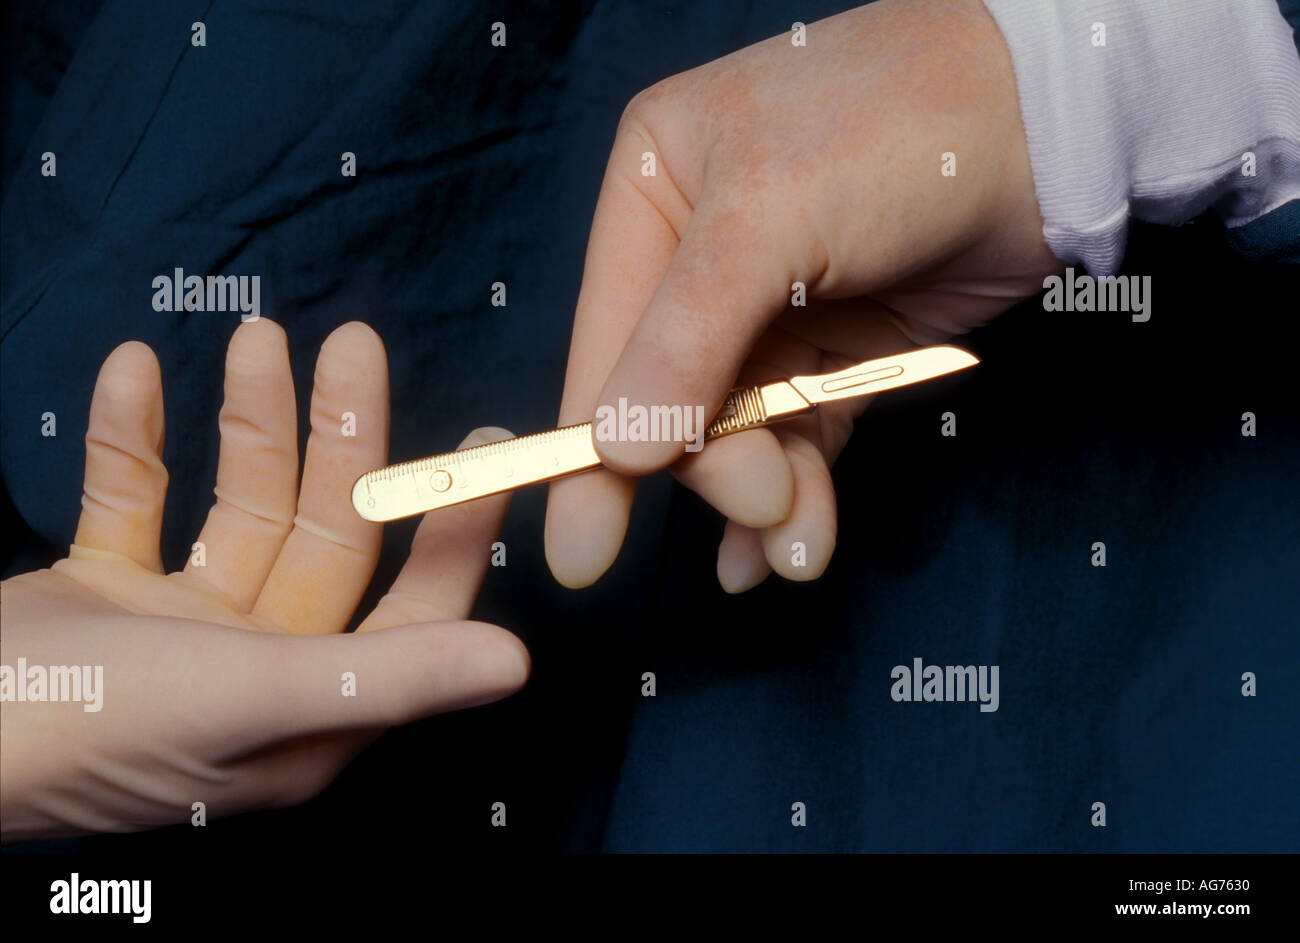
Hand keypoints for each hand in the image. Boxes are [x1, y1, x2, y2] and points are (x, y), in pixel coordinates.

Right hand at [0, 320, 527, 841]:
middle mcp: (261, 663)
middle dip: (342, 436)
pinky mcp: (103, 593)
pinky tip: (131, 369)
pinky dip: (132, 437)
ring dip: (248, 420)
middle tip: (356, 341)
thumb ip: (392, 675)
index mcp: (316, 702)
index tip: (491, 440)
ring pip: (240, 504)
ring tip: (257, 333)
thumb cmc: (103, 726)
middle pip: (328, 534)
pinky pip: (132, 499)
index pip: (415, 605)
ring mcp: (180, 626)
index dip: (458, 527)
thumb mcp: (259, 695)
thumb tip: (518, 663)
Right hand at [544, 0, 1058, 591]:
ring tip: (801, 547)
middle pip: (673, 400)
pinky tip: (789, 549)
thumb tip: (616, 451)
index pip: (606, 342)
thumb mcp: (772, 216)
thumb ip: (688, 337)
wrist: (1055, 123)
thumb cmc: (898, 130)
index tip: (582, 551)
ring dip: (767, 499)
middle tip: (768, 500)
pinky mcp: (837, 356)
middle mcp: (699, 259)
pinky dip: (798, 495)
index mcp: (655, 194)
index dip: (592, 449)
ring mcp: (770, 313)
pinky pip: (799, 441)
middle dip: (716, 466)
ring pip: (741, 434)